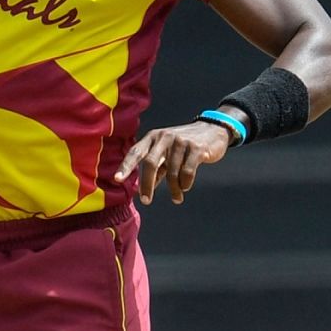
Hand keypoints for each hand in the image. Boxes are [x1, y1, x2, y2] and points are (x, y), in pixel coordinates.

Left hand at [115, 120, 231, 205]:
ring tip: (176, 198)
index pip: (135, 152)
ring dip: (174, 189)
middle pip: (150, 163)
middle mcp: (164, 137)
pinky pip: (187, 172)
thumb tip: (145, 188)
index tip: (117, 180)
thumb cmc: (183, 145)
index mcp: (153, 137)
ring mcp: (180, 142)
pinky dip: (185, 184)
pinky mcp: (196, 148)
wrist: (213, 130)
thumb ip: (157, 167)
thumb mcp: (167, 152)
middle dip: (147, 184)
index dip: (125, 166)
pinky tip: (185, 187)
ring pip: (172, 172)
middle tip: (146, 201)